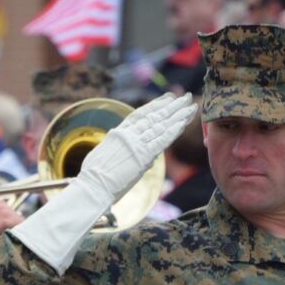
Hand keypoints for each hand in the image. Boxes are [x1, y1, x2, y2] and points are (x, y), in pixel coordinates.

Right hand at [77, 93, 196, 200]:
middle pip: (154, 117)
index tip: (168, 98)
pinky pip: (162, 139)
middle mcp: (128, 134)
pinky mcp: (143, 155)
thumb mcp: (104, 156)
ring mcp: (136, 144)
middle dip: (172, 106)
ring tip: (190, 106)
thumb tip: (135, 155)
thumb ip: (121, 151)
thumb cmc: (94, 177)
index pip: (140, 115)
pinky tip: (184, 123)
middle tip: (186, 97)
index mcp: (118, 133)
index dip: (156, 105)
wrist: (93, 186)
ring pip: (161, 125)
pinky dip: (174, 130)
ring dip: (178, 115)